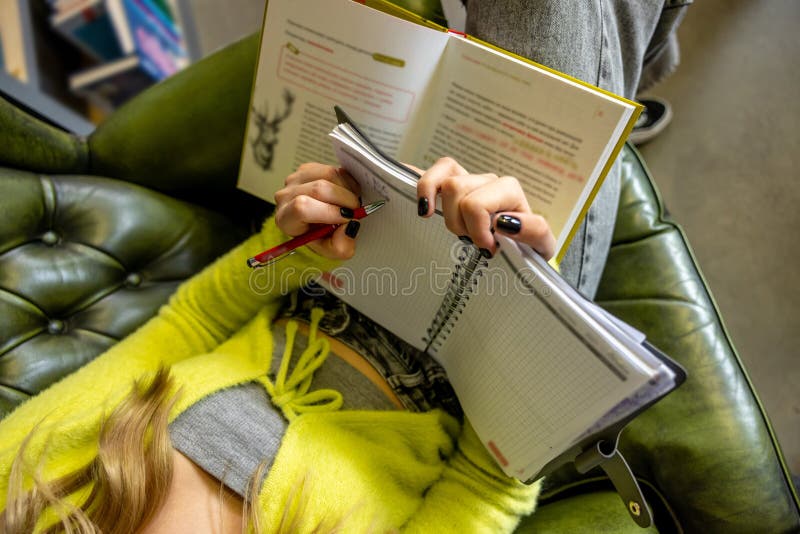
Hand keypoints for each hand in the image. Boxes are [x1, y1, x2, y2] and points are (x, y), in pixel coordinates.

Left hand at [274, 163, 361, 259]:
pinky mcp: (307, 169)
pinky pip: (332, 168)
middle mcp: (286, 196)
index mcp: (286, 220)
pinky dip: (347, 181)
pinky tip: (347, 193)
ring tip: (350, 202)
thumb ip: (342, 246)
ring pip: (327, 174)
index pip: (302, 207)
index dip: (329, 211)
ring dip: (347, 189)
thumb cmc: (321, 238)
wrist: (319, 225)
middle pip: (318, 189)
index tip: (347, 217)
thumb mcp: (333, 252)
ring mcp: (295, 179)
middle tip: (355, 210)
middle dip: (345, 199)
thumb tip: (349, 227)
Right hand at [416, 157, 555, 259]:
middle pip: (456, 189)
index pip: (475, 204)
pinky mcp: (451, 184)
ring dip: (446, 214)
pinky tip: (425, 209)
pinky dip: (424, 187)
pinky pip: (435, 172)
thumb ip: (533, 230)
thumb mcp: (541, 245)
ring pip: (444, 181)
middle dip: (459, 224)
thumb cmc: (528, 247)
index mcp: (509, 190)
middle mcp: (488, 181)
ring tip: (459, 230)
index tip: (488, 248)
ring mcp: (468, 180)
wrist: (520, 250)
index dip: (476, 231)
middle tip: (473, 241)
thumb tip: (505, 221)